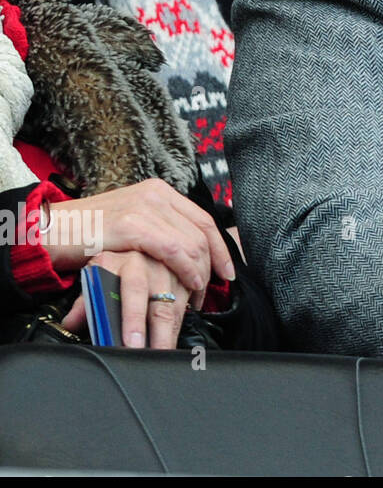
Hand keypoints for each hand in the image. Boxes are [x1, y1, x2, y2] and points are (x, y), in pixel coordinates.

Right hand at [43, 178, 234, 293]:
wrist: (49, 230)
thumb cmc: (88, 233)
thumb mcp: (131, 222)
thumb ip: (159, 229)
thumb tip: (188, 252)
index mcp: (160, 192)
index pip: (203, 218)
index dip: (221, 246)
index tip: (229, 271)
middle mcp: (157, 195)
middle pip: (202, 231)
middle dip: (215, 262)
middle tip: (217, 288)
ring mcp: (144, 208)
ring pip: (191, 242)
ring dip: (201, 272)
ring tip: (200, 295)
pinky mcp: (132, 226)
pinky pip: (174, 250)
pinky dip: (187, 270)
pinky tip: (190, 286)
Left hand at [63, 250, 196, 348]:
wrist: (134, 236)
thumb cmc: (112, 260)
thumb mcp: (93, 274)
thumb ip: (84, 301)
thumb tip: (71, 323)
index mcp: (128, 261)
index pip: (133, 291)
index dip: (134, 319)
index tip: (132, 343)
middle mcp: (154, 264)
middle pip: (161, 305)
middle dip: (160, 336)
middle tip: (155, 357)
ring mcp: (174, 270)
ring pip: (179, 307)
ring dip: (173, 333)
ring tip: (166, 355)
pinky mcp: (187, 275)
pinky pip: (193, 300)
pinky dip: (187, 319)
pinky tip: (178, 335)